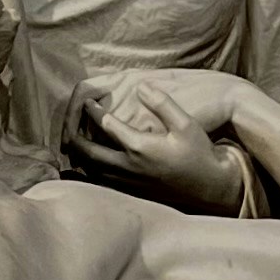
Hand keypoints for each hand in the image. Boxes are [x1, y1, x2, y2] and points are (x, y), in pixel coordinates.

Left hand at [68, 70, 245, 210]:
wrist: (211, 188)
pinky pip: (101, 183)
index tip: (88, 102)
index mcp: (140, 147)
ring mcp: (129, 183)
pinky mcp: (132, 194)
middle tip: (69, 126)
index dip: (93, 111)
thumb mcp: (186, 124)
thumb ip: (163, 104)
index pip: (106, 125)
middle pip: (89, 152)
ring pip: (92, 171)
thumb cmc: (199, 154)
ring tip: (73, 144)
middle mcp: (129, 167)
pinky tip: (89, 165)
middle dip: (75, 138)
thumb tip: (141, 86)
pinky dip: (90, 172)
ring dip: (79, 157)